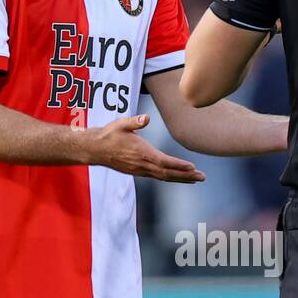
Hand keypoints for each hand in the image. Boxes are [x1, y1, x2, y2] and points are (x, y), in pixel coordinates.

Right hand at [88, 115, 204, 182]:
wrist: (95, 149)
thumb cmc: (109, 134)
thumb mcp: (121, 124)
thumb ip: (134, 121)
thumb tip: (145, 118)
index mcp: (142, 153)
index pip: (164, 162)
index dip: (179, 166)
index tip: (193, 168)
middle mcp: (143, 165)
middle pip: (168, 173)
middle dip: (186, 175)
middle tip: (202, 177)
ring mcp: (140, 170)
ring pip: (164, 177)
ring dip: (181, 178)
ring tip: (195, 179)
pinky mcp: (138, 171)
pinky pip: (158, 177)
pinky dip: (170, 178)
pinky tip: (178, 177)